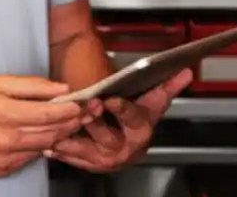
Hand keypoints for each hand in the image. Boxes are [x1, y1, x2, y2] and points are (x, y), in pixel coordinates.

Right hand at [0, 75, 90, 177]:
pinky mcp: (1, 168)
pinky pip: (29, 158)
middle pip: (50, 133)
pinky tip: (43, 136)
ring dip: (59, 136)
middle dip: (70, 123)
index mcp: (4, 112)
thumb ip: (32, 86)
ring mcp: (3, 157)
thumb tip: (61, 89)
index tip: (80, 104)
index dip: (69, 110)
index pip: (48, 115)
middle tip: (83, 115)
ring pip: (43, 147)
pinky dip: (39, 147)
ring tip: (68, 124)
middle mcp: (5, 138)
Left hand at [45, 69, 192, 173]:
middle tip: (80, 111)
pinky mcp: (90, 165)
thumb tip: (186, 71)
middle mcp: (125, 148)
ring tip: (58, 130)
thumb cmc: (139, 118)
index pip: (133, 117)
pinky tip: (50, 144)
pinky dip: (62, 152)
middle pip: (107, 137)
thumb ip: (167, 86)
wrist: (130, 143)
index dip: (121, 108)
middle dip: (93, 123)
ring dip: (72, 141)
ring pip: (87, 150)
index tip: (109, 99)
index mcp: (140, 130)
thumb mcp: (153, 101)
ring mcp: (107, 159)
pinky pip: (74, 160)